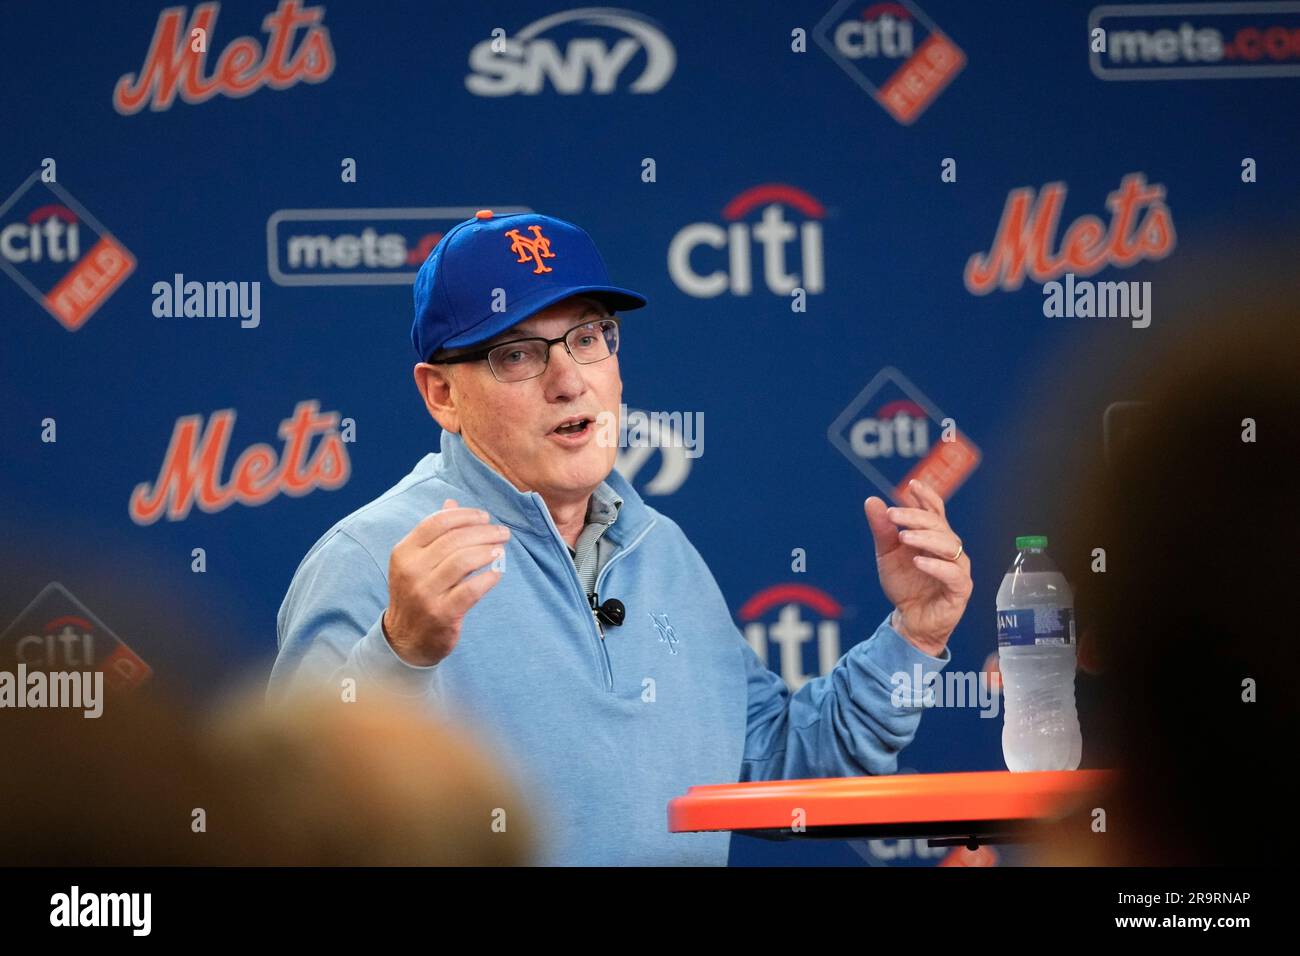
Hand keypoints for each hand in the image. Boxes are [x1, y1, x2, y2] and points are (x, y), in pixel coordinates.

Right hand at [382, 498, 508, 665]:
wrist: (406, 640)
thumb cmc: (417, 593)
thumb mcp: (417, 562)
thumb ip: (434, 534)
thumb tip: (452, 502)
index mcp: (404, 552)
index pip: (436, 523)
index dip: (464, 515)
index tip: (484, 517)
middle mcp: (411, 571)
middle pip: (454, 539)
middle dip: (483, 531)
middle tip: (502, 532)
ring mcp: (425, 593)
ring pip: (463, 561)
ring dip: (487, 551)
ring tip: (501, 549)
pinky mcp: (441, 614)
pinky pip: (471, 590)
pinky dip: (488, 578)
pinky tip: (497, 572)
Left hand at [864, 479, 972, 654]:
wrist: (909, 621)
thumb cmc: (904, 585)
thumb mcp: (887, 555)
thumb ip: (882, 529)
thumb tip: (872, 501)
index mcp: (935, 538)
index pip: (936, 511)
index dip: (927, 496)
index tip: (912, 485)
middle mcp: (950, 550)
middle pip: (940, 525)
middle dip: (916, 517)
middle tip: (893, 515)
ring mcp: (958, 569)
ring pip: (950, 546)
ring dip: (926, 538)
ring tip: (904, 537)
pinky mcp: (960, 590)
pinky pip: (954, 575)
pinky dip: (936, 566)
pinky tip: (918, 561)